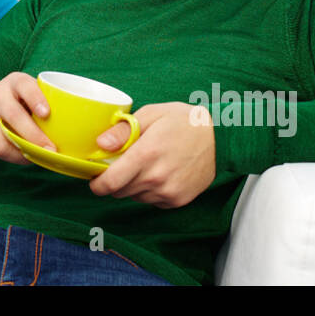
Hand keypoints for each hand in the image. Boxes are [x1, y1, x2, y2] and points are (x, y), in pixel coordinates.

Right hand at [0, 72, 55, 164]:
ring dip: (21, 151)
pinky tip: (21, 155)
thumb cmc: (17, 101)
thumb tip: (78, 132)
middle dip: (34, 136)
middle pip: (15, 115)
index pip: (25, 86)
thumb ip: (48, 104)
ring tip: (34, 155)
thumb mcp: (30, 95)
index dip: (36, 99)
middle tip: (50, 149)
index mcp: (16, 82)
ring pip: (2, 137)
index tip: (46, 113)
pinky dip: (11, 155)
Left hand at [88, 102, 215, 208]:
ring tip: (146, 165)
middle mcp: (156, 178)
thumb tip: (100, 144)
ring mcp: (168, 192)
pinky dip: (149, 190)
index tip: (94, 179)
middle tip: (122, 164)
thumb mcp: (151, 114)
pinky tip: (159, 173)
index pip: (110, 182)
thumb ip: (123, 131)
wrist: (220, 138)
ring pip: (135, 196)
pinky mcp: (177, 200)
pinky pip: (151, 200)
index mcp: (146, 154)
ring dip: (132, 185)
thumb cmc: (183, 122)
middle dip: (114, 180)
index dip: (97, 183)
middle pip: (120, 191)